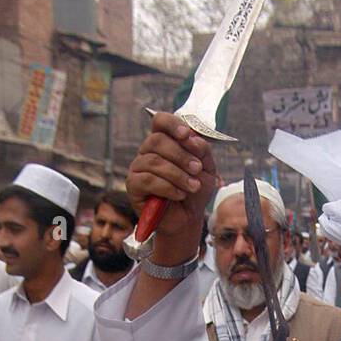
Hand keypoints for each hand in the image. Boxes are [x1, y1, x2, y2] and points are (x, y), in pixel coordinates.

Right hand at [126, 112, 216, 256]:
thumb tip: (192, 138)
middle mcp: (147, 152)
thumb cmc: (194, 191)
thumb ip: (202, 150)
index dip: (171, 124)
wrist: (188, 219)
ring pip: (153, 161)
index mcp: (164, 142)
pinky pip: (147, 180)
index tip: (186, 134)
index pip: (160, 122)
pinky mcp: (133, 186)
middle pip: (156, 140)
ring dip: (178, 174)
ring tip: (193, 187)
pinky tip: (179, 194)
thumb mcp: (207, 169)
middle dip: (181, 155)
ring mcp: (138, 168)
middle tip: (197, 169)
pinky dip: (167, 187)